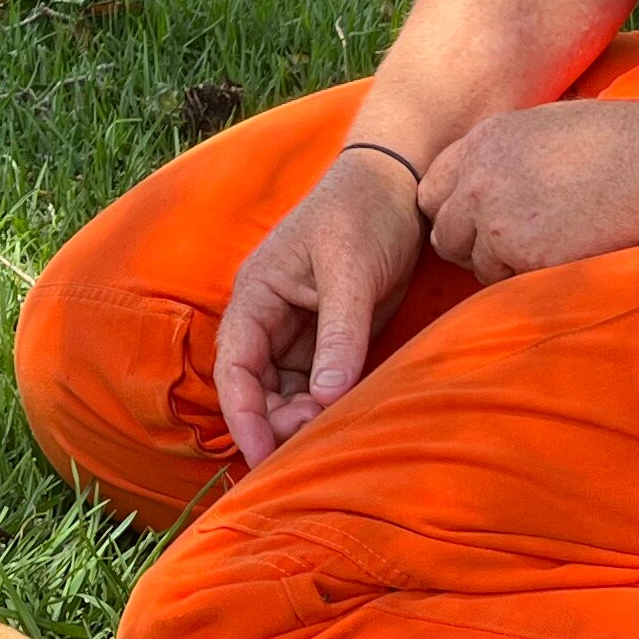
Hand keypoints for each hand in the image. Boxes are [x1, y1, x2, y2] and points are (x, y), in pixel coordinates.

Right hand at [211, 151, 428, 467]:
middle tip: (316, 444)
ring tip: (335, 433)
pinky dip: (327, 403)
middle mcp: (269, 315)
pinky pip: (319, 381)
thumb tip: (325, 399)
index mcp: (257, 294)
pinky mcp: (331, 334)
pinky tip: (347, 418)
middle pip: (257, 386)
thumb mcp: (351, 271)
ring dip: (303, 416)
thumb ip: (338, 335)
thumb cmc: (366, 211)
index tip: (262, 456)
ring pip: (288, 389)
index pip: (236, 367)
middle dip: (277, 420)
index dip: (243, 416)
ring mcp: (299, 326)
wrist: (403, 182)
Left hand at [417, 92, 638, 282]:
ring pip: (474, 263)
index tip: (482, 223)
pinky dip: (530, 278)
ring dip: (503, 266)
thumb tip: (491, 184)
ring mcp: (497, 217)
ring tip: (552, 249)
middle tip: (514, 249)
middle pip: (443, 233)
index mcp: (484, 140)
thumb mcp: (547, 127)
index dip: (456, 212)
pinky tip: (567, 257)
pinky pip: (506, 283)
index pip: (432, 189)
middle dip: (471, 245)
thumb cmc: (624, 142)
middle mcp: (479, 177)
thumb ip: (506, 155)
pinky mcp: (523, 252)